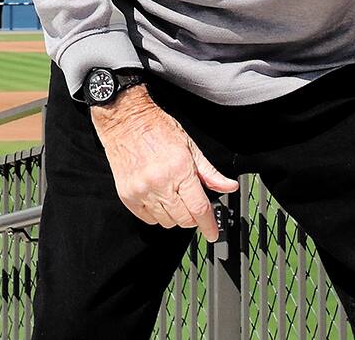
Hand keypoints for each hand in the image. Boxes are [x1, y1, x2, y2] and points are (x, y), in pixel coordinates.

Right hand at [91, 88, 237, 240]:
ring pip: (167, 222)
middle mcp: (160, 183)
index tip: (212, 233)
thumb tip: (229, 187)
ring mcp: (142, 191)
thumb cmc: (157, 129)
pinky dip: (157, 214)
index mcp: (179, 169)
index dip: (209, 225)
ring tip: (173, 196)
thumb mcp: (190, 146)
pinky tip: (158, 198)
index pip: (199, 208)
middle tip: (192, 204)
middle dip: (193, 217)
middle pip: (184, 219)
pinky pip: (148, 219)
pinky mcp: (127, 195)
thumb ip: (209, 172)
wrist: (125, 120)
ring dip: (175, 216)